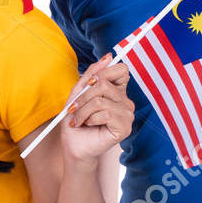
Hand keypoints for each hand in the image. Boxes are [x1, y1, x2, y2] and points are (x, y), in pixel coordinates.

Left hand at [59, 54, 132, 168]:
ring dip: (83, 110)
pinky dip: (89, 118)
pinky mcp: (125, 127)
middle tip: (74, 107)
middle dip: (84, 95)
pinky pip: (105, 113)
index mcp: (116, 91)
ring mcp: (127, 114)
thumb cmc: (76, 120)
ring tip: (78, 119)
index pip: (121, 70)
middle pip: (105, 83)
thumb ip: (92, 74)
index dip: (103, 72)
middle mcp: (125, 101)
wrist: (73, 145)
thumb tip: (108, 57)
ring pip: (101, 99)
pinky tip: (88, 125)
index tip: (88, 83)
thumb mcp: (78, 93)